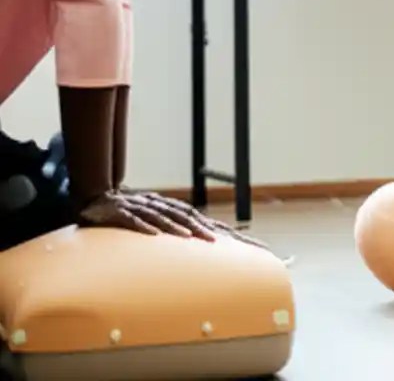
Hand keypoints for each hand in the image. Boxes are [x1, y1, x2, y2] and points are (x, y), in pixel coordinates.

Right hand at [77, 189, 267, 248]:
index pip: (205, 221)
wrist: (95, 200)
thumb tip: (200, 253)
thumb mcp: (157, 225)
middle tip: (217, 242)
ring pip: (162, 216)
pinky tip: (152, 235)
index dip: (225, 231)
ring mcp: (143, 208)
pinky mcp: (121, 213)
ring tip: (190, 237)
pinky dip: (143, 226)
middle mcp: (162, 207)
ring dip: (176, 228)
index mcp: (174, 211)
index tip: (237, 244)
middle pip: (187, 217)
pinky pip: (133, 220)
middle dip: (203, 228)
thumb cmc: (132, 216)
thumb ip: (177, 236)